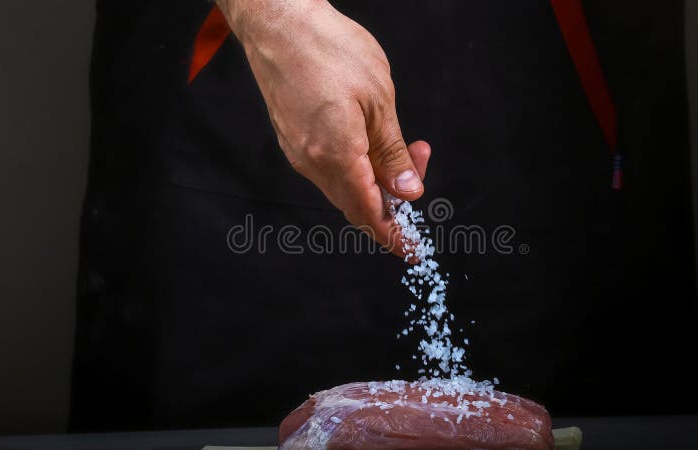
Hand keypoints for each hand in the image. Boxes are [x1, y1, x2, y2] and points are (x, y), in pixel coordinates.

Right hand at [218, 0, 428, 256]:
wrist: (277, 21)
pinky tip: (372, 143)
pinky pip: (328, 169)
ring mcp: (298, 151)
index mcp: (336, 157)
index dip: (392, 235)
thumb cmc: (328, 50)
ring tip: (405, 147)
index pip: (369, 213)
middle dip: (392, 200)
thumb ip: (392, 153)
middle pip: (356, 204)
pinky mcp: (292, 138)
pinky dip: (356, 168)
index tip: (412, 249)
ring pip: (342, 187)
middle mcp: (311, 163)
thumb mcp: (379, 101)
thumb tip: (407, 191)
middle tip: (420, 165)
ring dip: (376, 180)